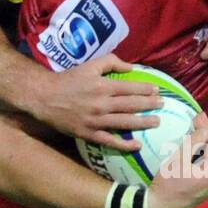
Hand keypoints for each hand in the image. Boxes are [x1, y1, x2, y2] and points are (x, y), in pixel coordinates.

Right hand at [26, 55, 160, 149]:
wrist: (44, 97)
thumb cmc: (68, 80)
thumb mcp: (89, 65)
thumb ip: (111, 62)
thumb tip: (131, 67)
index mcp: (102, 86)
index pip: (130, 88)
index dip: (146, 89)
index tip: (157, 91)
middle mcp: (101, 104)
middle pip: (131, 105)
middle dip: (149, 105)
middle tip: (162, 105)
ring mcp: (95, 120)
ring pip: (124, 123)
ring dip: (143, 123)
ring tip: (157, 122)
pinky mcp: (88, 134)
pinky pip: (109, 141)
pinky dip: (124, 144)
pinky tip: (137, 145)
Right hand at [147, 113, 207, 207]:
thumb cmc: (166, 185)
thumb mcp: (178, 160)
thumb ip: (193, 143)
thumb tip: (204, 129)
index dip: (207, 128)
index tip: (197, 115)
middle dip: (206, 135)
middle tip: (196, 120)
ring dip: (204, 146)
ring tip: (195, 131)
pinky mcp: (207, 190)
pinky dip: (202, 157)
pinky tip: (194, 148)